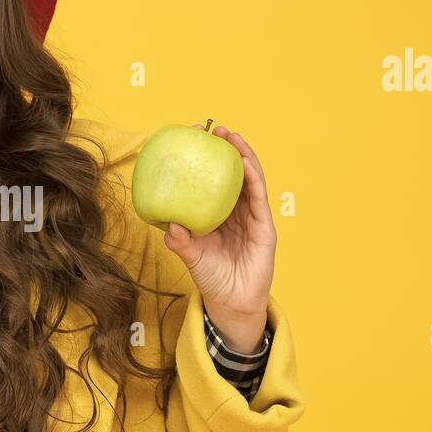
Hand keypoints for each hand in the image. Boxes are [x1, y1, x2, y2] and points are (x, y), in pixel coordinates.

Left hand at [163, 123, 276, 351]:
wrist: (232, 303)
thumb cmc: (211, 278)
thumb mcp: (191, 257)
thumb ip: (180, 241)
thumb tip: (167, 223)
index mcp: (217, 214)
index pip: (211, 180)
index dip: (204, 160)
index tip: (191, 138)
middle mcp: (236, 212)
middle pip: (232, 173)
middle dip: (225, 149)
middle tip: (212, 128)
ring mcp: (252, 217)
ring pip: (249, 179)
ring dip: (242, 154)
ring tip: (230, 136)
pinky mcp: (265, 227)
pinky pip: (259, 197)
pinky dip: (253, 177)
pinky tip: (245, 161)